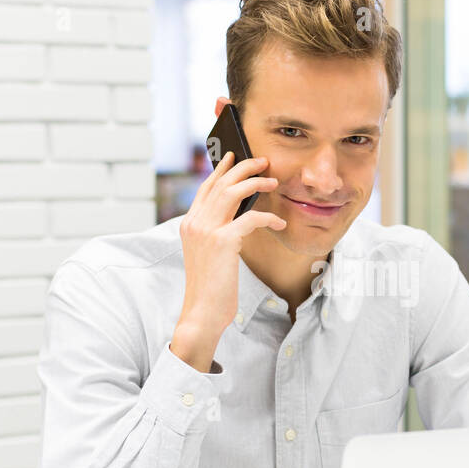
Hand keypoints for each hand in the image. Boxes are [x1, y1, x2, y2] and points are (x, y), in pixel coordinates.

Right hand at [171, 144, 285, 371]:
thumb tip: (239, 216)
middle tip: (263, 162)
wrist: (202, 311)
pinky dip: (268, 218)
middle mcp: (194, 223)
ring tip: (273, 182)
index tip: (234, 156)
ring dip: (255, 183)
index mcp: (189, 224)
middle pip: (221, 184)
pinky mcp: (222, 242)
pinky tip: (280, 224)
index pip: (205, 188)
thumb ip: (217, 232)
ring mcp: (206, 231)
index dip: (221, 170)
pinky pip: (250, 218)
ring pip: (233, 193)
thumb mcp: (210, 254)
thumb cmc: (211, 287)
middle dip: (243, 168)